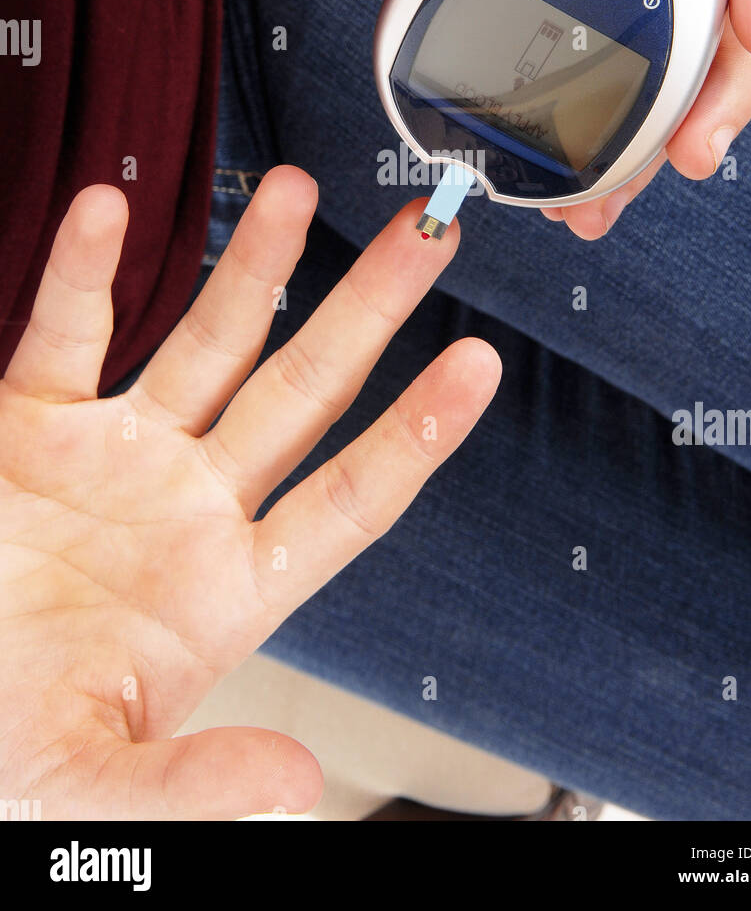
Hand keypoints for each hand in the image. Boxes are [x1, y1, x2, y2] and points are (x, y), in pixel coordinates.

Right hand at [0, 167, 499, 819]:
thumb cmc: (10, 749)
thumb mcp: (92, 783)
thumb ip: (191, 784)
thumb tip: (297, 783)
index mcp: (229, 586)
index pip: (351, 497)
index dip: (417, 433)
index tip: (479, 364)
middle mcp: (190, 503)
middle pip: (303, 389)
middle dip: (369, 310)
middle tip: (430, 234)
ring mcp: (117, 454)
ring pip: (205, 341)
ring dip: (252, 265)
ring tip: (298, 190)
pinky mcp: (32, 424)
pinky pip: (66, 334)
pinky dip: (84, 273)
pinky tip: (108, 211)